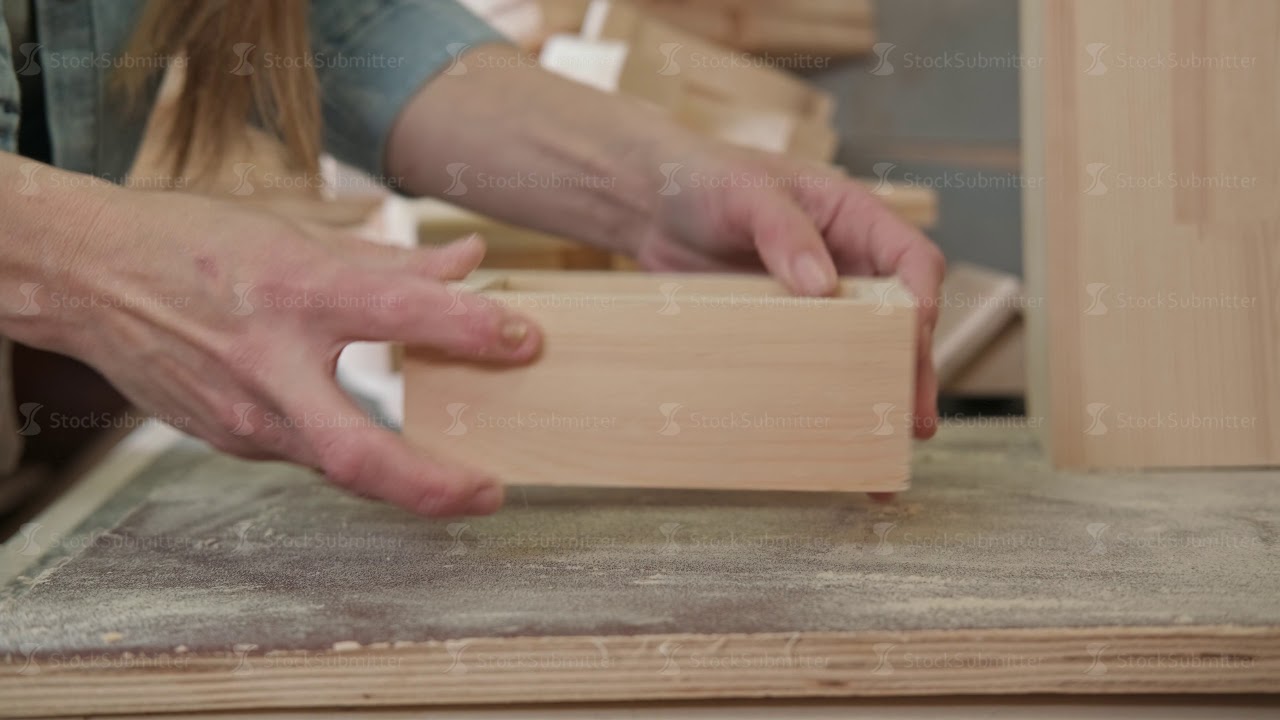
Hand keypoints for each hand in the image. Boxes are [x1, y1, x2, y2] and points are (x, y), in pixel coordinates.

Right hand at [23, 188, 541, 515]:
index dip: (473, 327)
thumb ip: (391, 260)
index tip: (524, 338)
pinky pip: (306, 454)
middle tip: (491, 492)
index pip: (401, 314)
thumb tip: (469, 262)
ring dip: (401, 478)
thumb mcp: (297, 233)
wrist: (88, 279)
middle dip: (436, 486)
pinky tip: (376, 441)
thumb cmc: (192, 244)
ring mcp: (242, 414)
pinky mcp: (228, 439)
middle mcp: (269, 364)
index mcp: (294, 291)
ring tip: (455, 475)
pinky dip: (349, 449)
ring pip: (336, 466)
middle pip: (360, 453)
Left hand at [626, 143, 944, 438]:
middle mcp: (848, 265)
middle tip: (914, 421)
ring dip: (877, 397)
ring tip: (886, 452)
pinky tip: (831, 437)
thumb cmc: (707, 180)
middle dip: (912, 371)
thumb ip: (784, 232)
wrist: (652, 207)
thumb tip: (823, 286)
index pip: (912, 260)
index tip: (913, 336)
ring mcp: (818, 304)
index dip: (921, 299)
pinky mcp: (783, 331)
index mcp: (855, 220)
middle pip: (900, 321)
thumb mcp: (747, 194)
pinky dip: (825, 400)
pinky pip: (813, 367)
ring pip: (863, 353)